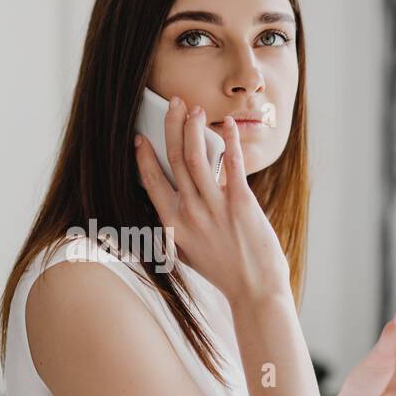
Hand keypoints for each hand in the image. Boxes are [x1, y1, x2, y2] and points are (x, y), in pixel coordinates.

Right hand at [134, 94, 289, 303]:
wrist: (254, 291)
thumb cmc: (223, 272)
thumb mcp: (189, 252)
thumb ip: (178, 227)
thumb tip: (172, 204)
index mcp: (173, 225)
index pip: (151, 182)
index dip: (144, 157)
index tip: (140, 137)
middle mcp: (189, 213)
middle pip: (173, 160)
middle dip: (171, 127)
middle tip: (172, 103)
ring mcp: (214, 207)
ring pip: (196, 157)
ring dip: (194, 128)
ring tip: (195, 109)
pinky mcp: (241, 204)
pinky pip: (232, 164)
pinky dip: (229, 141)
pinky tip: (228, 125)